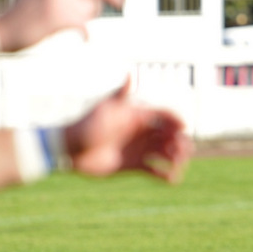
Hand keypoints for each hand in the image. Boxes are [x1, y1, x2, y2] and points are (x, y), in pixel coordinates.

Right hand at [0, 0, 124, 52]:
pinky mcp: (57, 18)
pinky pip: (83, 27)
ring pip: (88, 12)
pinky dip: (84, 35)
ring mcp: (57, 2)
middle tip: (103, 12)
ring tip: (60, 28)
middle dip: (98, 5)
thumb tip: (80, 0)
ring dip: (82, 23)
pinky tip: (80, 38)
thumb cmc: (15, 22)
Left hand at [63, 81, 191, 182]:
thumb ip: (121, 93)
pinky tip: (171, 179)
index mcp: (138, 116)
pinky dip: (167, 175)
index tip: (183, 129)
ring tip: (175, 165)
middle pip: (170, 135)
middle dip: (179, 142)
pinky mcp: (135, 166)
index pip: (165, 116)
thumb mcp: (106, 109)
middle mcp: (142, 132)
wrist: (70, 150)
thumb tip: (131, 72)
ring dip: (176, 159)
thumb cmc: (86, 126)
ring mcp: (140, 149)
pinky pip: (156, 171)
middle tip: (178, 151)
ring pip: (167, 153)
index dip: (176, 121)